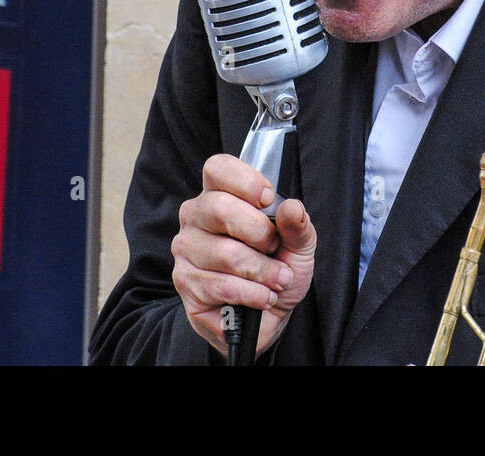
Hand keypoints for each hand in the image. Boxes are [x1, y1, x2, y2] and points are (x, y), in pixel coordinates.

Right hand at [172, 153, 316, 356]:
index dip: (246, 181)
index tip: (269, 200)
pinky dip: (252, 294)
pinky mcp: (185, 284)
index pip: (218, 168)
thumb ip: (298, 224)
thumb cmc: (278, 268)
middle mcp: (195, 217)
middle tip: (275, 249)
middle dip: (261, 234)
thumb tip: (292, 207)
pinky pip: (222, 286)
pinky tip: (263, 297)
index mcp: (220, 194)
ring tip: (278, 281)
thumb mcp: (298, 244)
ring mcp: (186, 250)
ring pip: (226, 253)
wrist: (267, 315)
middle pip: (221, 208)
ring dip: (263, 272)